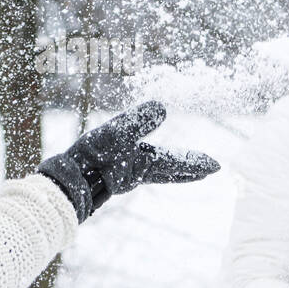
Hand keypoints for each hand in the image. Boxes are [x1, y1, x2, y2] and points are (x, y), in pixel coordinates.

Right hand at [38, 100, 219, 222]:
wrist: (70, 180)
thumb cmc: (94, 157)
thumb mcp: (117, 132)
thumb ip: (139, 120)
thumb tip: (162, 107)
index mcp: (146, 164)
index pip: (178, 162)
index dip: (197, 162)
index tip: (218, 166)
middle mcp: (139, 173)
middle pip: (170, 173)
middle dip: (187, 172)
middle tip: (204, 173)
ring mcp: (126, 176)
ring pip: (156, 174)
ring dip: (171, 172)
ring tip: (180, 171)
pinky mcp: (112, 175)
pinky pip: (139, 172)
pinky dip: (149, 169)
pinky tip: (140, 167)